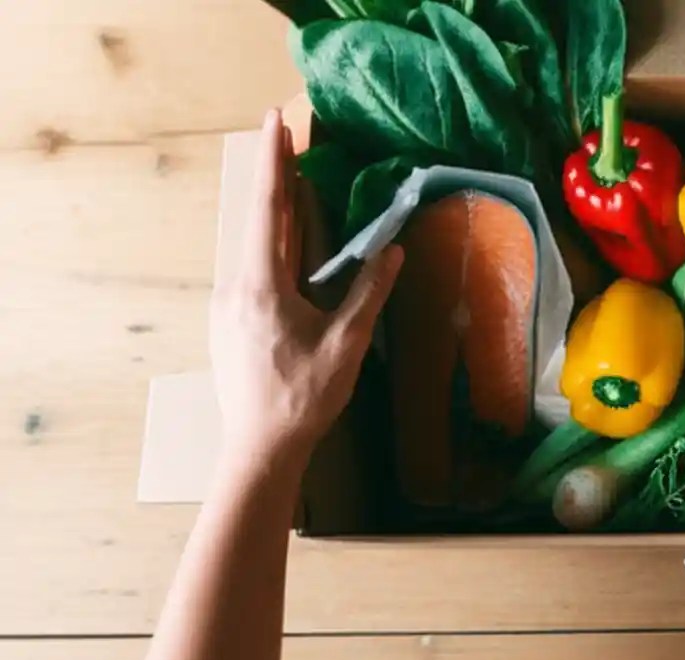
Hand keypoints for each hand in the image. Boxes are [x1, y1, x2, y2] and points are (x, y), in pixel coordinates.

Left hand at [209, 109, 403, 462]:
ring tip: (297, 186)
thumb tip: (390, 250)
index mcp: (261, 286)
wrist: (259, 448)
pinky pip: (256, 270)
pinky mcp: (233, 323)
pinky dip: (276, 246)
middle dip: (277, 179)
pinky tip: (290, 247)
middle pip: (261, 222)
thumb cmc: (303, 398)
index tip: (276, 122)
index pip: (270, 210)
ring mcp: (230, 306)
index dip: (275, 164)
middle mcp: (237, 287)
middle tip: (289, 138)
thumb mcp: (344, 345)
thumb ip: (366, 294)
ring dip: (279, 215)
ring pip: (258, 247)